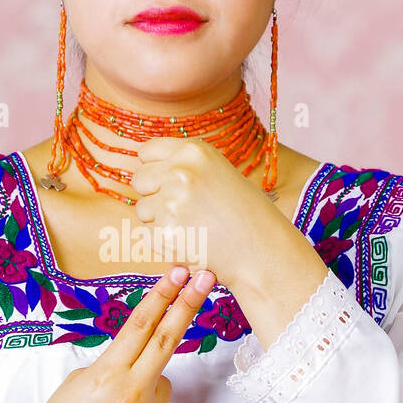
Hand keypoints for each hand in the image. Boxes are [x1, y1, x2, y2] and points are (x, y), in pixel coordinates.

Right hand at [0, 265, 216, 402]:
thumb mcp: (77, 384)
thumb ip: (114, 366)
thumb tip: (143, 360)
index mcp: (105, 376)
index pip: (139, 326)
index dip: (161, 296)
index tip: (178, 274)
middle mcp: (132, 397)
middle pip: (167, 341)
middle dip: (187, 306)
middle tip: (204, 279)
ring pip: (165, 384)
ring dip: (148, 386)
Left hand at [129, 136, 281, 287]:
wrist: (263, 251)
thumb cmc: (246, 214)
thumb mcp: (219, 172)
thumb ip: (185, 165)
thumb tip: (146, 166)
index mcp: (194, 151)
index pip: (146, 151)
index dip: (154, 168)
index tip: (166, 182)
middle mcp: (180, 172)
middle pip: (139, 179)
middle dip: (153, 194)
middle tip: (182, 209)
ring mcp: (171, 203)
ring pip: (142, 209)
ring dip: (159, 220)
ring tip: (193, 226)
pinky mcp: (166, 233)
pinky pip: (147, 235)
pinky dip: (164, 242)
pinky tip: (191, 241)